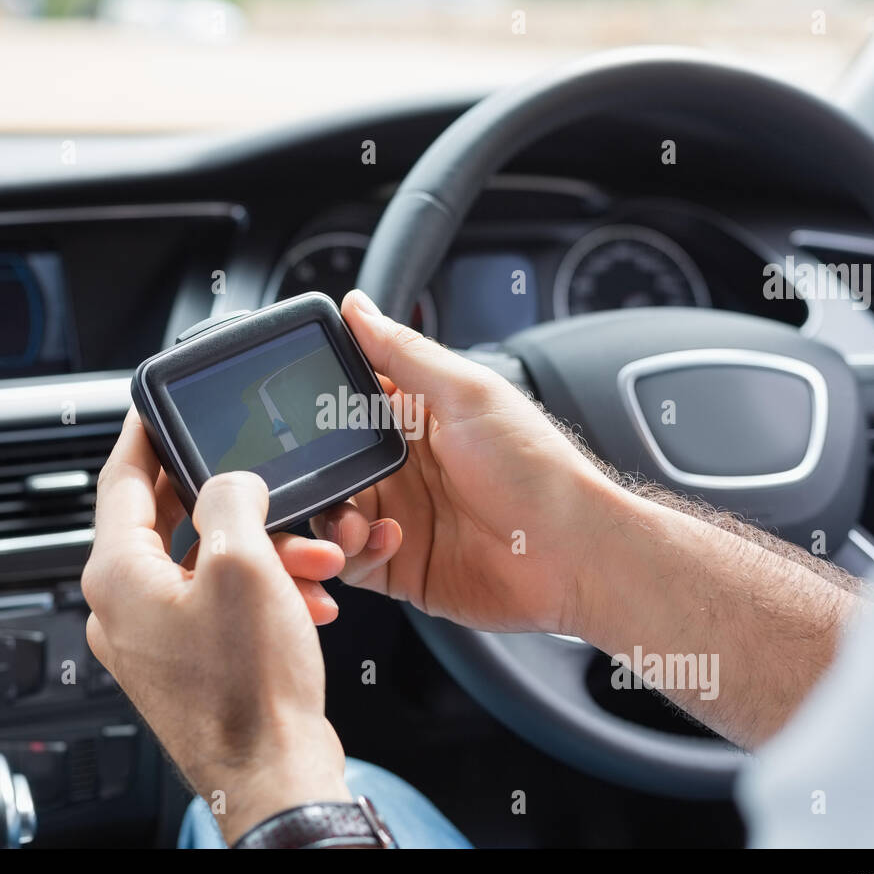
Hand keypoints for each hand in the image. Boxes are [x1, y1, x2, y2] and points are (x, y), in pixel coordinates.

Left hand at [83, 410, 352, 843]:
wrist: (274, 775)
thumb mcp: (243, 564)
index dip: (143, 432)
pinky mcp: (191, 663)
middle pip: (167, 521)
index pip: (118, 479)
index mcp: (118, 575)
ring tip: (315, 557)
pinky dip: (264, 590)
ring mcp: (156, 640)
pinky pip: (222, 604)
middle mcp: (124, 607)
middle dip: (231, 501)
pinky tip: (309, 597)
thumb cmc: (249, 689)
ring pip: (205, 564)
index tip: (156, 403)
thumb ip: (230, 498)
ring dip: (263, 550)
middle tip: (261, 477)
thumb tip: (231, 483)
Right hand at [313, 290, 624, 635]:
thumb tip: (357, 306)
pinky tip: (385, 542)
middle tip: (318, 476)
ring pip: (330, 516)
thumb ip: (404, 353)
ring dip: (330, 519)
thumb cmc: (537, 470)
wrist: (575, 555)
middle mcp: (405, 466)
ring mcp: (402, 517)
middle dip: (312, 472)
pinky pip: (352, 561)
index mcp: (417, 417)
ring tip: (352, 522)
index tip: (298, 413)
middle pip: (328, 463)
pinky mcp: (402, 566)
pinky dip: (354, 553)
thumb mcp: (467, 395)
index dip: (318, 406)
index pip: (348, 401)